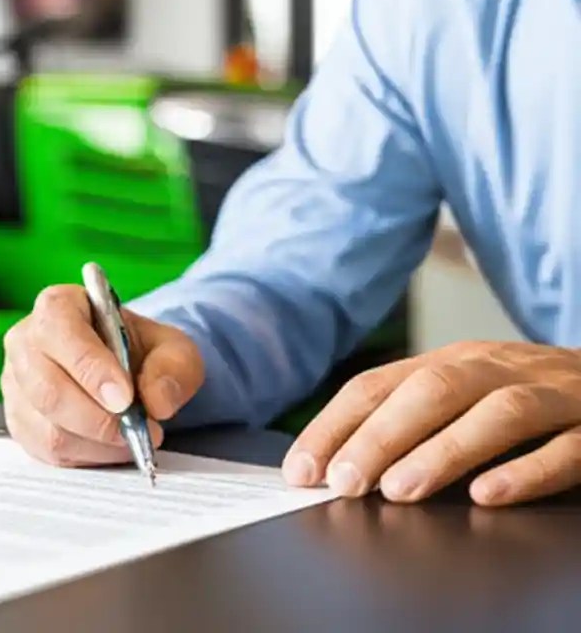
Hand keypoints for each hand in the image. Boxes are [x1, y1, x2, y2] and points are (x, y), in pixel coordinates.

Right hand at [0, 285, 204, 466]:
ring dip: (97, 442)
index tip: (125, 398)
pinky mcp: (19, 420)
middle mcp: (25, 342)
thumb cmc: (137, 350)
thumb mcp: (171, 347)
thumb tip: (157, 402)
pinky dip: (86, 456)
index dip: (91, 368)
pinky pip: (46, 450)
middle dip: (97, 419)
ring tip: (130, 437)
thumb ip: (173, 367)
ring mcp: (15, 384)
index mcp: (58, 307)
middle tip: (135, 428)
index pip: (60, 332)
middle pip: (48, 389)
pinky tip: (109, 445)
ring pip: (48, 427)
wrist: (121, 369)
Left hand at [283, 341, 580, 505]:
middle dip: (380, 436)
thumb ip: (410, 422)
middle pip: (432, 391)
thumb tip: (336, 467)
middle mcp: (498, 369)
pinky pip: (567, 447)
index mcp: (453, 361)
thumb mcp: (465, 396)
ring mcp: (554, 394)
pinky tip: (490, 494)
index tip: (302, 470)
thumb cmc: (531, 400)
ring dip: (443, 452)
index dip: (334, 426)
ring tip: (399, 491)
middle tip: (344, 481)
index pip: (378, 385)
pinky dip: (526, 470)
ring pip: (498, 413)